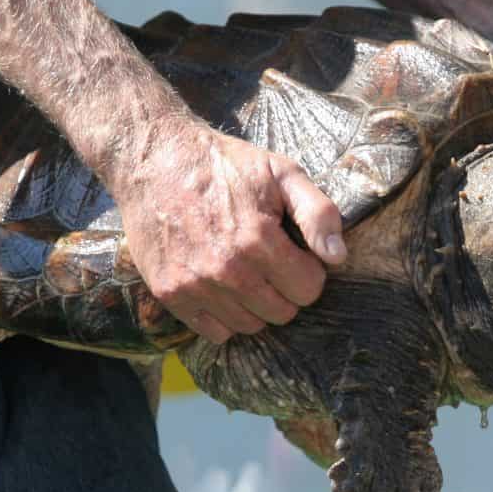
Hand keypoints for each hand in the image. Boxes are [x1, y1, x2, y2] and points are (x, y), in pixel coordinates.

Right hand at [111, 119, 347, 343]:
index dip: (308, 272)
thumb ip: (318, 213)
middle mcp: (226, 269)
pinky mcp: (170, 293)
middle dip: (285, 290)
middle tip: (271, 262)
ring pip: (250, 326)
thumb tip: (337, 256)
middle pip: (281, 312)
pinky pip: (214, 331)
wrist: (155, 160)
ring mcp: (195, 284)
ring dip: (256, 305)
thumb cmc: (224, 165)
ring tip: (247, 272)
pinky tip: (223, 288)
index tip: (295, 254)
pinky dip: (224, 317)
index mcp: (258, 239)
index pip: (308, 289)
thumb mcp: (282, 172)